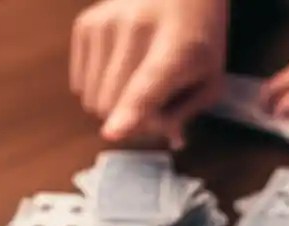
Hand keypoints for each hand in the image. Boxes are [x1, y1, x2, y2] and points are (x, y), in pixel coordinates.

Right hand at [70, 0, 226, 147]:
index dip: (130, 111)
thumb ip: (182, 114)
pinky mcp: (86, 24)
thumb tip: (158, 140)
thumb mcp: (209, 79)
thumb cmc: (199, 37)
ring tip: (135, 80)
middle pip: (111, 104)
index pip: (147, 85)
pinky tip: (119, 65)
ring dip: (112, 104)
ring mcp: (106, 23)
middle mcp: (137, 29)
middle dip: (128, 119)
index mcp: (177, 47)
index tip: (113, 131)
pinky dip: (98, 86)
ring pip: (91, 99)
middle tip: (150, 104)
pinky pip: (79, 84)